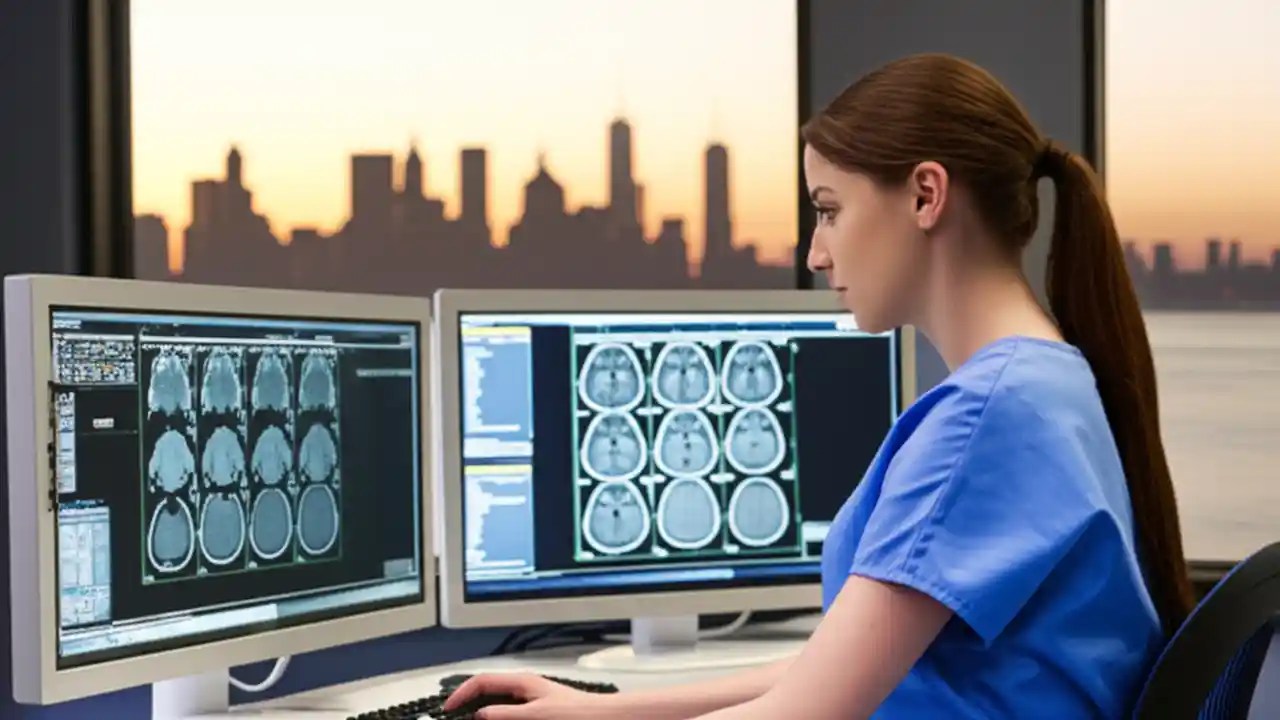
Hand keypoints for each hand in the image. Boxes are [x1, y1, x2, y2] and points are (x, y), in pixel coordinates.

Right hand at [442, 672, 620, 719]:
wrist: (604, 718)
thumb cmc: (577, 713)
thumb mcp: (536, 715)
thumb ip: (506, 714)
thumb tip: (480, 714)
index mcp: (522, 682)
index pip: (482, 681)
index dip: (461, 693)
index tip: (447, 709)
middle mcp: (524, 689)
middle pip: (487, 692)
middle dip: (468, 704)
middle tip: (453, 717)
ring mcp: (530, 701)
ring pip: (497, 704)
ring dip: (482, 712)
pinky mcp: (537, 712)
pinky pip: (510, 713)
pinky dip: (498, 716)